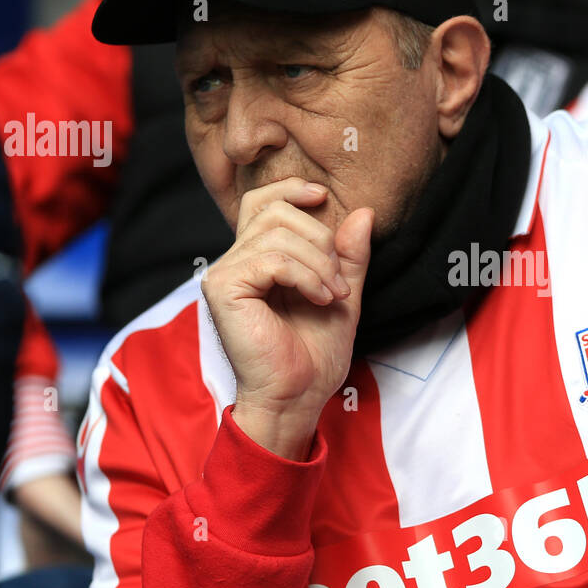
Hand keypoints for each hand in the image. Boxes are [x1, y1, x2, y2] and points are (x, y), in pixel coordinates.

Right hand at [201, 177, 373, 458]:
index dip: (291, 190)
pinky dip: (306, 276)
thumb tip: (363, 212)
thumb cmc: (313, 355)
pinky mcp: (224, 288)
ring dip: (318, 262)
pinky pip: (272, 259)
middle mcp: (235, 262)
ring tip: (334, 296)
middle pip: (275, 212)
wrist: (296, 397)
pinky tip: (320, 299)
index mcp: (257, 259)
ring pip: (277, 233)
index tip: (324, 198)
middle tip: (340, 281)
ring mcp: (225, 274)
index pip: (262, 202)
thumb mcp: (343, 294)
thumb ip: (350, 256)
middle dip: (320, 238)